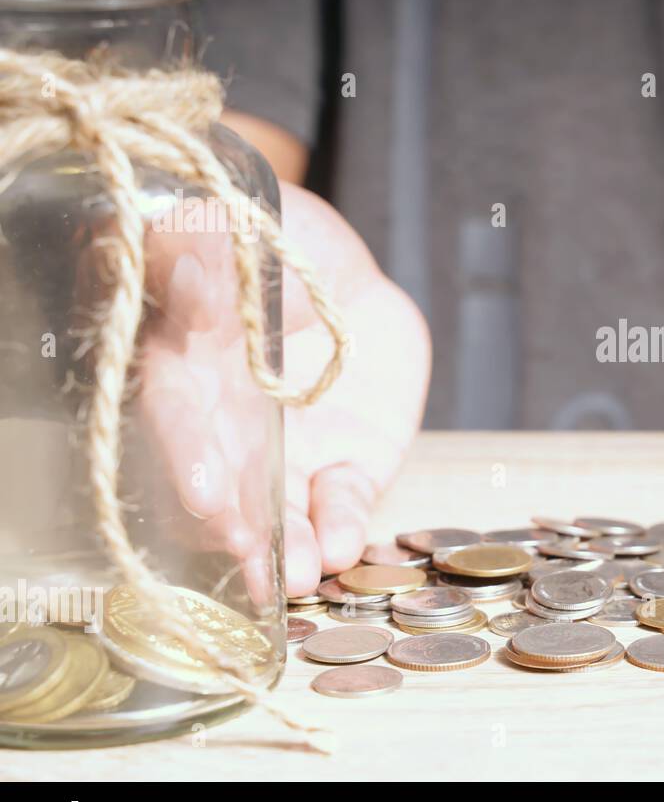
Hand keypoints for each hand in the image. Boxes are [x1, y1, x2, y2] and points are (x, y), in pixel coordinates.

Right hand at [138, 183, 429, 597]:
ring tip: (306, 575)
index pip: (180, 418)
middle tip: (257, 563)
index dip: (190, 455)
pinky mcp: (344, 464)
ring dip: (294, 547)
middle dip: (243, 529)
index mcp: (186, 370)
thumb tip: (177, 249)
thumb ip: (198, 248)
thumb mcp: (228, 226)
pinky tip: (348, 543)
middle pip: (232, 487)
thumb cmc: (266, 241)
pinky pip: (344, 501)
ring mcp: (288, 454)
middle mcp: (231, 430)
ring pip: (284, 512)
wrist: (340, 274)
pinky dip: (346, 522)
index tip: (208, 492)